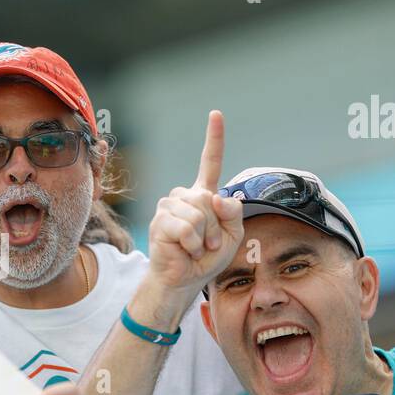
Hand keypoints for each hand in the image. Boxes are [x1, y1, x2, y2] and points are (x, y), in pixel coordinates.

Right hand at [146, 111, 244, 299]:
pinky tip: (185, 250)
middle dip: (216, 226)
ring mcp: (169, 207)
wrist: (184, 280)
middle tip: (208, 244)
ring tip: (196, 248)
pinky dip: (192, 244)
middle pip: (208, 198)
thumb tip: (215, 197)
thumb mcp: (233, 236)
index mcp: (203, 195)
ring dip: (204, 237)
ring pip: (198, 212)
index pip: (210, 163)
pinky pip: (186, 227)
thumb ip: (233, 213)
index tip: (216, 115)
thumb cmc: (206, 258)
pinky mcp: (161, 222)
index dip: (214, 138)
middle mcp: (184, 196)